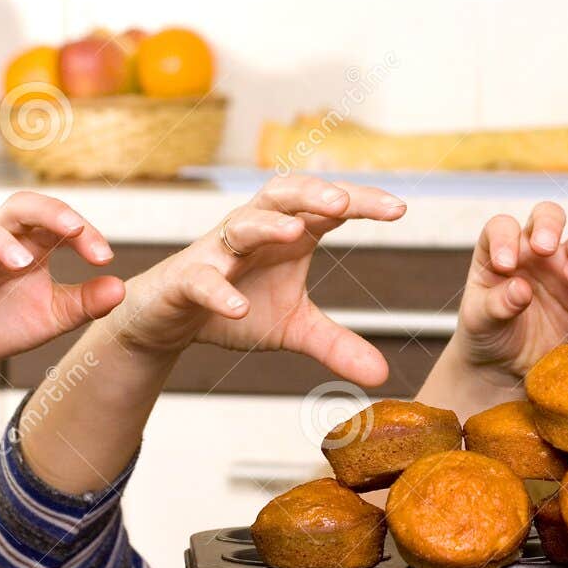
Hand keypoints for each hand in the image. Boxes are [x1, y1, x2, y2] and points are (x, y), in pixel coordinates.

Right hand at [0, 192, 123, 388]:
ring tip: (22, 263)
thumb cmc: (7, 327)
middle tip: (72, 227)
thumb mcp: (54, 317)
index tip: (105, 256)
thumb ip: (87, 302)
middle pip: (16, 206)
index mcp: (28, 246)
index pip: (54, 220)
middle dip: (46, 211)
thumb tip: (122, 288)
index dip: (82, 230)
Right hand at [111, 175, 405, 386]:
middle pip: (284, 195)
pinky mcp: (185, 278)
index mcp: (287, 233)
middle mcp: (254, 231)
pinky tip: (239, 308)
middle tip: (343, 202)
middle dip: (313, 193)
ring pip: (242, 224)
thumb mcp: (293, 328)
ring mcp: (218, 251)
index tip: (400, 209)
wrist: (168, 319)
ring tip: (297, 231)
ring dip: (268, 226)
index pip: (327, 207)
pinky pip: (202, 279)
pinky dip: (218, 290)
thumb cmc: (235, 305)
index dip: (361, 202)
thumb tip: (383, 375)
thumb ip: (336, 344)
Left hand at [449, 202, 567, 384]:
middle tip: (544, 247)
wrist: (505, 366)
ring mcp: (565, 270)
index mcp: (501, 249)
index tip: (504, 265)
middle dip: (550, 224)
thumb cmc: (487, 332)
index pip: (503, 226)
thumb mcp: (479, 321)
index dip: (505, 237)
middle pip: (550, 216)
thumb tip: (520, 290)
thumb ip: (495, 304)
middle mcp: (536, 252)